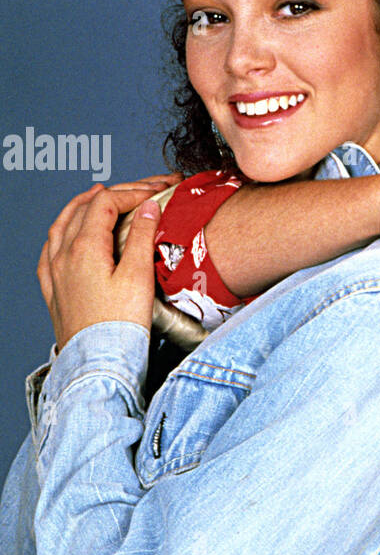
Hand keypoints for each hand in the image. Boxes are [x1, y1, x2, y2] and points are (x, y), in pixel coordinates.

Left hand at [38, 183, 167, 349]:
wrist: (99, 364)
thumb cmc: (120, 326)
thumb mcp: (139, 277)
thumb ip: (141, 237)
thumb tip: (147, 208)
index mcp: (84, 248)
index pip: (105, 203)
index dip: (133, 193)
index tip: (156, 195)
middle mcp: (63, 256)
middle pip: (84, 208)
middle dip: (113, 194)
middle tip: (138, 190)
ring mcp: (54, 273)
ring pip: (61, 224)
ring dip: (81, 206)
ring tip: (97, 196)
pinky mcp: (53, 290)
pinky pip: (50, 249)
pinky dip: (62, 232)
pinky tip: (68, 235)